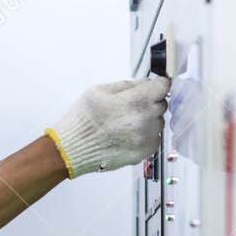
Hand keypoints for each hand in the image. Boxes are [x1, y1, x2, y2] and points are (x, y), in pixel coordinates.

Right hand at [45, 78, 168, 177]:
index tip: (153, 86)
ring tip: (126, 122)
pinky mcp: (144, 152)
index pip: (163, 86)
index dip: (157, 84)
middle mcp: (145, 120)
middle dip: (149, 102)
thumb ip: (127, 85)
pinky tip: (128, 134)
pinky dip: (145, 135)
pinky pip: (155, 138)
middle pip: (161, 104)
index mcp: (135, 101)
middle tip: (131, 106)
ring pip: (158, 122)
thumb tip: (144, 83)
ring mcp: (146, 138)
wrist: (73, 149)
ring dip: (148, 119)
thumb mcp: (100, 90)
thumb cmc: (83, 120)